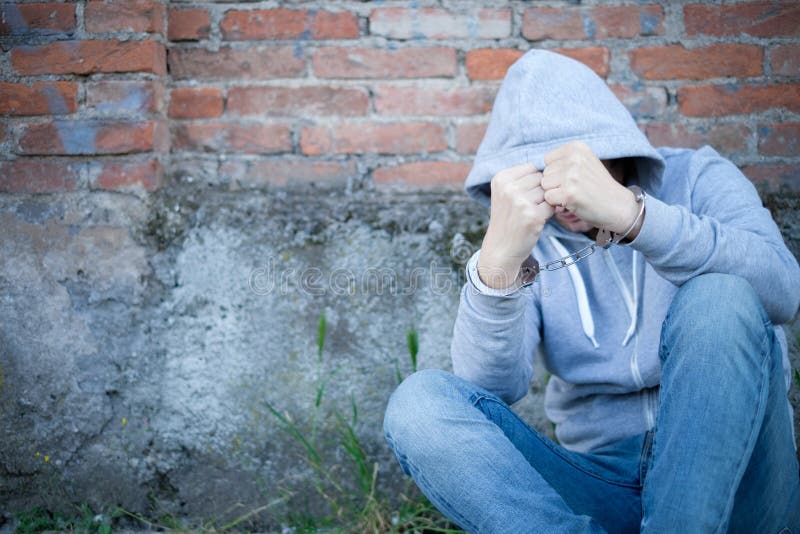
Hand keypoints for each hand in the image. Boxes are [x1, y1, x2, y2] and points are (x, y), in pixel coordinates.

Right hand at [478, 163, 553, 288]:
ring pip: (548, 192)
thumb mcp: (505, 193)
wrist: (500, 248)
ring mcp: (520, 202)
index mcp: (501, 179)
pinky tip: (536, 221)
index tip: (524, 195)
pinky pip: (552, 206)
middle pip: (541, 179)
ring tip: (532, 213)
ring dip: (545, 203)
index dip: (534, 182)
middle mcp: (508, 188)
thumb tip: (552, 168)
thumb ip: (522, 179)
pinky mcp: (533, 216)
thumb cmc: (507, 219)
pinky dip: (548, 213)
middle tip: (529, 207)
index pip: (531, 167)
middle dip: (540, 192)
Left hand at [541, 141, 637, 233]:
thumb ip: (562, 161)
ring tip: (574, 195)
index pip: (547, 159)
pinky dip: (558, 204)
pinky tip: (573, 202)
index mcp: (576, 147)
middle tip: (575, 189)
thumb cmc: (596, 186)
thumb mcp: (583, 163)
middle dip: (555, 184)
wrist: (617, 205)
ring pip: (545, 186)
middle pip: (545, 173)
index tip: (573, 178)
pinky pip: (549, 198)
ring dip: (556, 194)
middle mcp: (574, 158)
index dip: (556, 173)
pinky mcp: (569, 192)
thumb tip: (533, 168)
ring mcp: (572, 175)